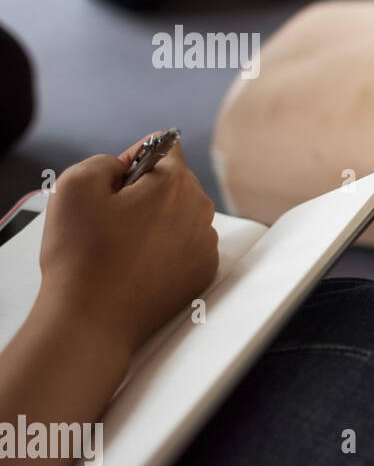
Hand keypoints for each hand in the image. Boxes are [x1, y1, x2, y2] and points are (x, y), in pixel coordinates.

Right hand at [38, 138, 218, 354]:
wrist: (93, 319)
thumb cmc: (83, 256)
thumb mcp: (75, 184)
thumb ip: (106, 160)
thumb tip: (125, 166)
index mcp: (175, 183)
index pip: (164, 146)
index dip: (133, 159)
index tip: (116, 184)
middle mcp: (201, 210)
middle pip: (174, 183)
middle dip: (145, 193)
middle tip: (112, 221)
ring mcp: (206, 244)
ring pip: (180, 216)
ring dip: (156, 223)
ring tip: (122, 247)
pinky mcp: (204, 272)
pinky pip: (186, 246)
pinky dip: (165, 250)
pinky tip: (138, 266)